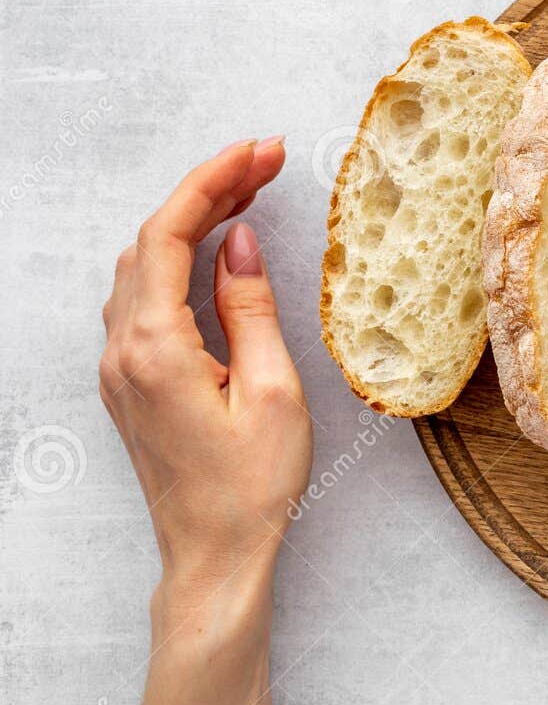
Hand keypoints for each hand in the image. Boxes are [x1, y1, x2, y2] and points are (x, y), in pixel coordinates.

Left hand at [100, 138, 310, 619]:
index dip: (215, 181)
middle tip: (265, 162)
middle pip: (152, 242)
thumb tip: (239, 243)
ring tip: (248, 196)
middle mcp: (122, 350)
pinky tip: (216, 255)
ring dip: (189, 222)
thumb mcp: (272, 391)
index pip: (173, 235)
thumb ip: (250, 308)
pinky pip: (142, 299)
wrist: (213, 554)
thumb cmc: (252, 484)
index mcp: (155, 347)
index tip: (261, 150)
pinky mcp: (129, 382)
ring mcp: (118, 367)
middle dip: (206, 191)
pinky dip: (177, 260)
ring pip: (142, 267)